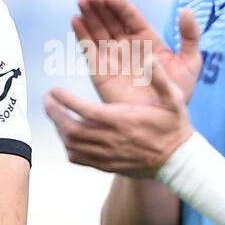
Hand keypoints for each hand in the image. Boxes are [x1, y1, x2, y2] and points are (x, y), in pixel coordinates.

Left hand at [44, 59, 192, 177]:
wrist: (178, 161)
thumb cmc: (174, 127)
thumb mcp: (174, 99)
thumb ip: (161, 78)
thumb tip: (150, 58)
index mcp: (123, 121)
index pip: (85, 111)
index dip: (65, 100)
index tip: (54, 90)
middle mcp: (111, 140)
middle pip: (72, 130)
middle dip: (54, 114)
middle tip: (47, 100)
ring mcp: (107, 156)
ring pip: (72, 145)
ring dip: (58, 129)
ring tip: (54, 113)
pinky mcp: (107, 166)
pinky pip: (79, 159)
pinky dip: (68, 146)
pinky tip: (66, 135)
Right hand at [73, 0, 201, 104]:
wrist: (162, 120)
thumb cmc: (178, 93)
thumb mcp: (191, 62)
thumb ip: (190, 36)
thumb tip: (186, 10)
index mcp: (147, 39)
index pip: (131, 17)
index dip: (120, 6)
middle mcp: (127, 45)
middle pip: (111, 20)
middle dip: (101, 7)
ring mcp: (113, 58)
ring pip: (98, 32)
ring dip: (89, 16)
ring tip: (82, 1)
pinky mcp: (100, 72)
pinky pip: (89, 51)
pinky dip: (81, 35)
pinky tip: (76, 20)